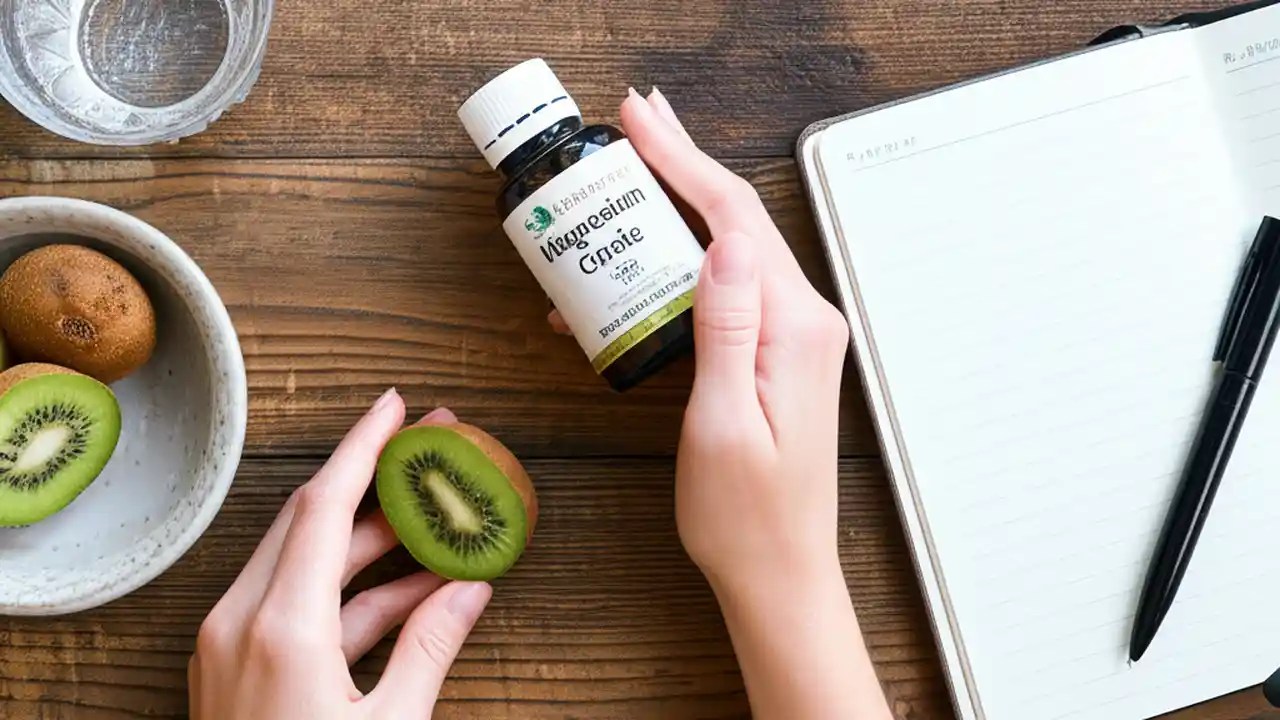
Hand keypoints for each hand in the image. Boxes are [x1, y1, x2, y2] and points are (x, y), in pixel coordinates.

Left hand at [189, 391, 491, 719]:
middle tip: (431, 453)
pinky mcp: (234, 668)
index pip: (326, 503)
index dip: (364, 445)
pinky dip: (351, 593)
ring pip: (306, 562)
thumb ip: (431, 647)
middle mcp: (242, 621)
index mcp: (281, 627)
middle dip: (374, 481)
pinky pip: (296, 606)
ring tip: (437, 525)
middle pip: (312, 519)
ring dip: (371, 542)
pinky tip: (410, 591)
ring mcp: (231, 645)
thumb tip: (472, 589)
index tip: (399, 406)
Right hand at [616, 89, 891, 719]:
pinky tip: (643, 263)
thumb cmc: (746, 516)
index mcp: (794, 329)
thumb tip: (725, 240)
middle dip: (682, 166)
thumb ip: (726, 327)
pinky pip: (728, 289)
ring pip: (729, 249)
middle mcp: (804, 321)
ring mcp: (793, 336)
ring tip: (631, 176)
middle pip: (736, 219)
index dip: (683, 161)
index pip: (733, 219)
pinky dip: (681, 263)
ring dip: (678, 210)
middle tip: (633, 122)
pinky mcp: (776, 354)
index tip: (639, 120)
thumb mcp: (722, 423)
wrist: (779, 572)